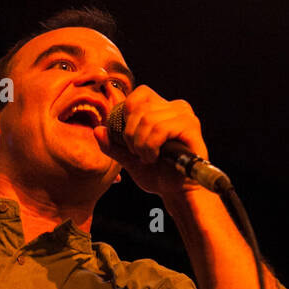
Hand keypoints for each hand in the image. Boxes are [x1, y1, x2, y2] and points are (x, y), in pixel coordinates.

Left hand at [92, 85, 210, 198]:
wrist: (177, 193)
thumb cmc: (157, 174)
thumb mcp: (128, 159)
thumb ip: (113, 145)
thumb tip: (97, 130)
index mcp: (162, 108)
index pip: (139, 95)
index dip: (127, 115)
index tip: (129, 140)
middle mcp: (176, 107)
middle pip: (139, 108)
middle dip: (130, 135)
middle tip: (138, 154)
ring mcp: (185, 115)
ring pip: (148, 119)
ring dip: (141, 144)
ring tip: (147, 158)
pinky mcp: (191, 127)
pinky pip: (160, 129)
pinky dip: (151, 146)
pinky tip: (155, 158)